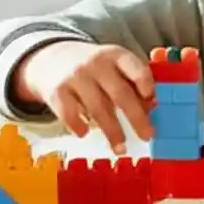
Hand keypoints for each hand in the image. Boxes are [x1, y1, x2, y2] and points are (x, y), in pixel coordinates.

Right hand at [14, 41, 154, 153]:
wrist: (51, 58)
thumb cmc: (95, 70)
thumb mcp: (115, 67)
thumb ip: (133, 84)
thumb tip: (151, 108)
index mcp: (116, 55)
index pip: (133, 66)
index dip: (144, 82)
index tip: (152, 99)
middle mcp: (96, 63)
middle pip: (120, 93)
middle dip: (136, 117)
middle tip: (147, 136)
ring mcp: (76, 76)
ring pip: (97, 108)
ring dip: (112, 131)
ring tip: (121, 148)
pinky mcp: (56, 91)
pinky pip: (69, 113)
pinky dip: (78, 125)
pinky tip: (84, 133)